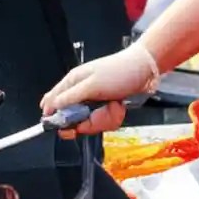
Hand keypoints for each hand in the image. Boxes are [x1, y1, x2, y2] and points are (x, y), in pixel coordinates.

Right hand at [40, 42, 159, 135]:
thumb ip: (70, 97)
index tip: (62, 128)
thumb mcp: (92, 85)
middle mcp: (81, 93)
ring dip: (103, 119)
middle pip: (72, 118)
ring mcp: (94, 101)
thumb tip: (52, 106)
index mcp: (72, 82)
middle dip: (86, 122)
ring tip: (113, 106)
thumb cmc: (119, 71)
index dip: (54, 116)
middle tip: (96, 118)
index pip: (52, 101)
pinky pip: (103, 121)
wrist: (146, 70)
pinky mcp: (106, 107)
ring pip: (90, 121)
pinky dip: (112, 117)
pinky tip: (118, 108)